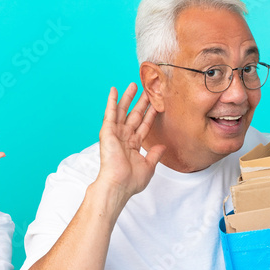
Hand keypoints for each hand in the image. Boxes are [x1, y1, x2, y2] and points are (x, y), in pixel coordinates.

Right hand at [96, 82, 165, 197]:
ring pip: (123, 111)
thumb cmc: (131, 181)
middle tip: (148, 89)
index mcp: (133, 145)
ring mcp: (115, 134)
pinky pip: (110, 113)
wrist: (119, 185)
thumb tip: (162, 146)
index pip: (144, 126)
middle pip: (135, 115)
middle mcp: (124, 137)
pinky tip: (114, 90)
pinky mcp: (107, 131)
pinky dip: (111, 101)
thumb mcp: (148, 166)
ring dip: (128, 97)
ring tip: (134, 84)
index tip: (157, 104)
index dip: (151, 115)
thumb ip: (155, 154)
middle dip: (141, 102)